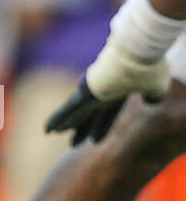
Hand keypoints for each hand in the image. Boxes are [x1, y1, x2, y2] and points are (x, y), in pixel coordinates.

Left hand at [45, 37, 170, 146]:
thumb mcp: (155, 85)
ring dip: (64, 123)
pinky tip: (46, 129)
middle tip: (72, 143)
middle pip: (88, 116)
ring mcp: (92, 93)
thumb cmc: (147, 69)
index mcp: (118, 94)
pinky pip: (67, 110)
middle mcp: (102, 94)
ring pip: (74, 113)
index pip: (108, 115)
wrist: (135, 56)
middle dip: (80, 128)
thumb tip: (153, 100)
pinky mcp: (84, 93)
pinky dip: (57, 119)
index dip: (102, 128)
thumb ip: (152, 94)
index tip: (95, 141)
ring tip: (50, 132)